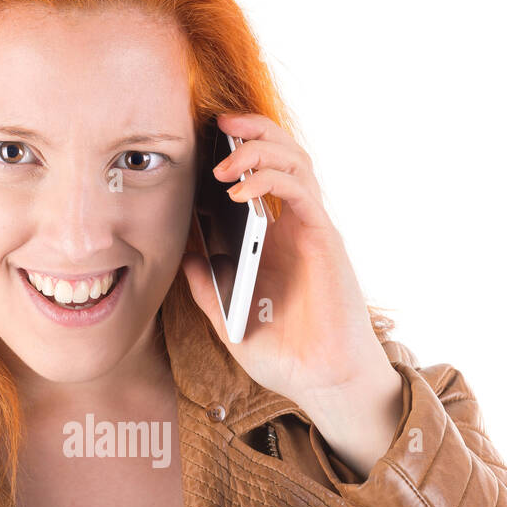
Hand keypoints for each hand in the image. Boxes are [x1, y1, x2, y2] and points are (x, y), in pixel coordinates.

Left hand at [181, 111, 404, 478]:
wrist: (321, 382)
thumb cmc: (284, 355)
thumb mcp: (229, 320)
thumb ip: (208, 287)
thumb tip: (182, 256)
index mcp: (276, 239)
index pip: (261, 175)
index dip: (238, 150)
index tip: (202, 142)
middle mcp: (297, 226)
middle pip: (282, 155)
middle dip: (250, 131)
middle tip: (216, 124)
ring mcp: (312, 229)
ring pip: (294, 161)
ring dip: (258, 149)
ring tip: (223, 159)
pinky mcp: (324, 239)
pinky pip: (299, 192)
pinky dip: (270, 180)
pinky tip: (239, 191)